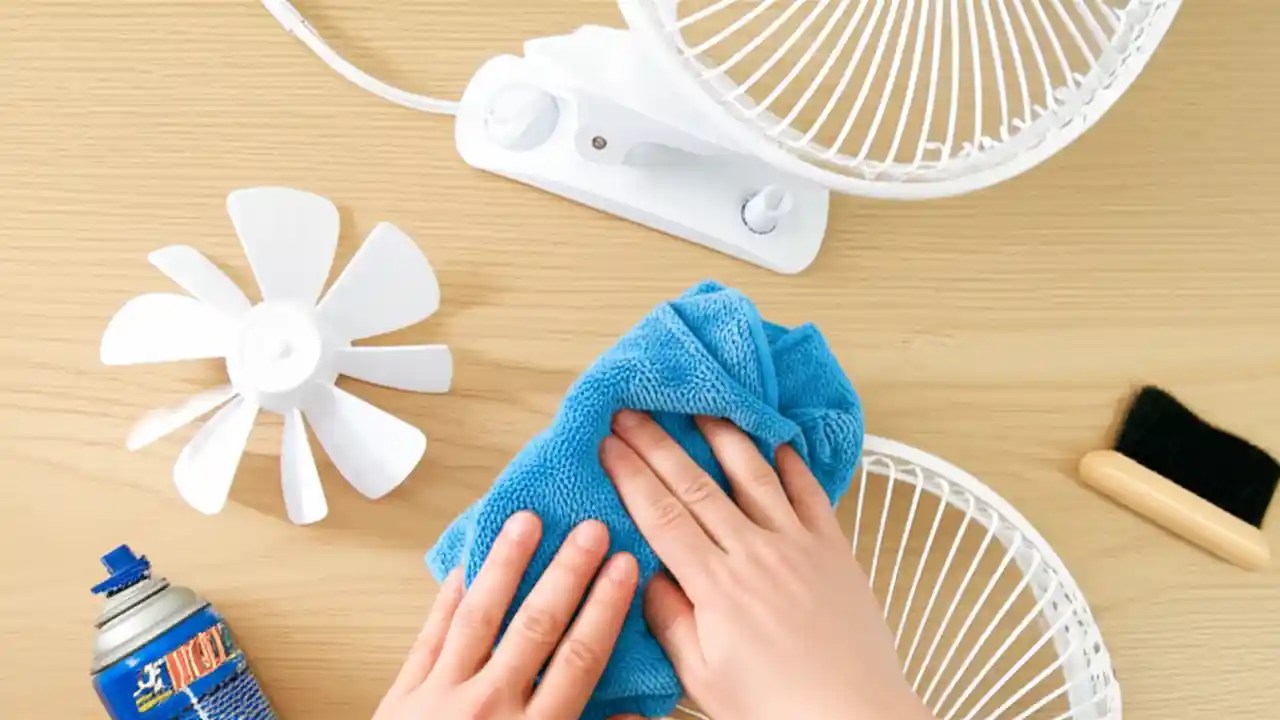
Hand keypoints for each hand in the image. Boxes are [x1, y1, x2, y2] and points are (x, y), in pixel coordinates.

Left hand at [372, 512, 639, 719]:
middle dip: (565, 573)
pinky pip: (428, 637)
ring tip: (524, 520)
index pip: (579, 659)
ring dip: (505, 565)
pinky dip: (446, 599)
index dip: (605, 608)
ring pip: (479, 618)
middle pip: (536, 627)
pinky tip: (465, 565)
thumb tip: (635, 718)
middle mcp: (490, 709)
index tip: (624, 566)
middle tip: (588, 527)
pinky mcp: (401, 696)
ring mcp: (441, 697)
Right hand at [601, 411, 932, 719]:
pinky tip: (777, 443)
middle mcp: (755, 553)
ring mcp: (797, 546)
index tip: (608, 444)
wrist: (853, 716)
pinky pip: (809, 493)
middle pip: (695, 485)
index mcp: (716, 587)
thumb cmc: (775, 707)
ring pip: (754, 476)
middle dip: (658, 444)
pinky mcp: (834, 549)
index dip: (631, 475)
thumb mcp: (703, 676)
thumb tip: (647, 574)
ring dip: (722, 437)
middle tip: (632, 412)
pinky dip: (791, 464)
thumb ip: (670, 620)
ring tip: (701, 408)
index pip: (661, 516)